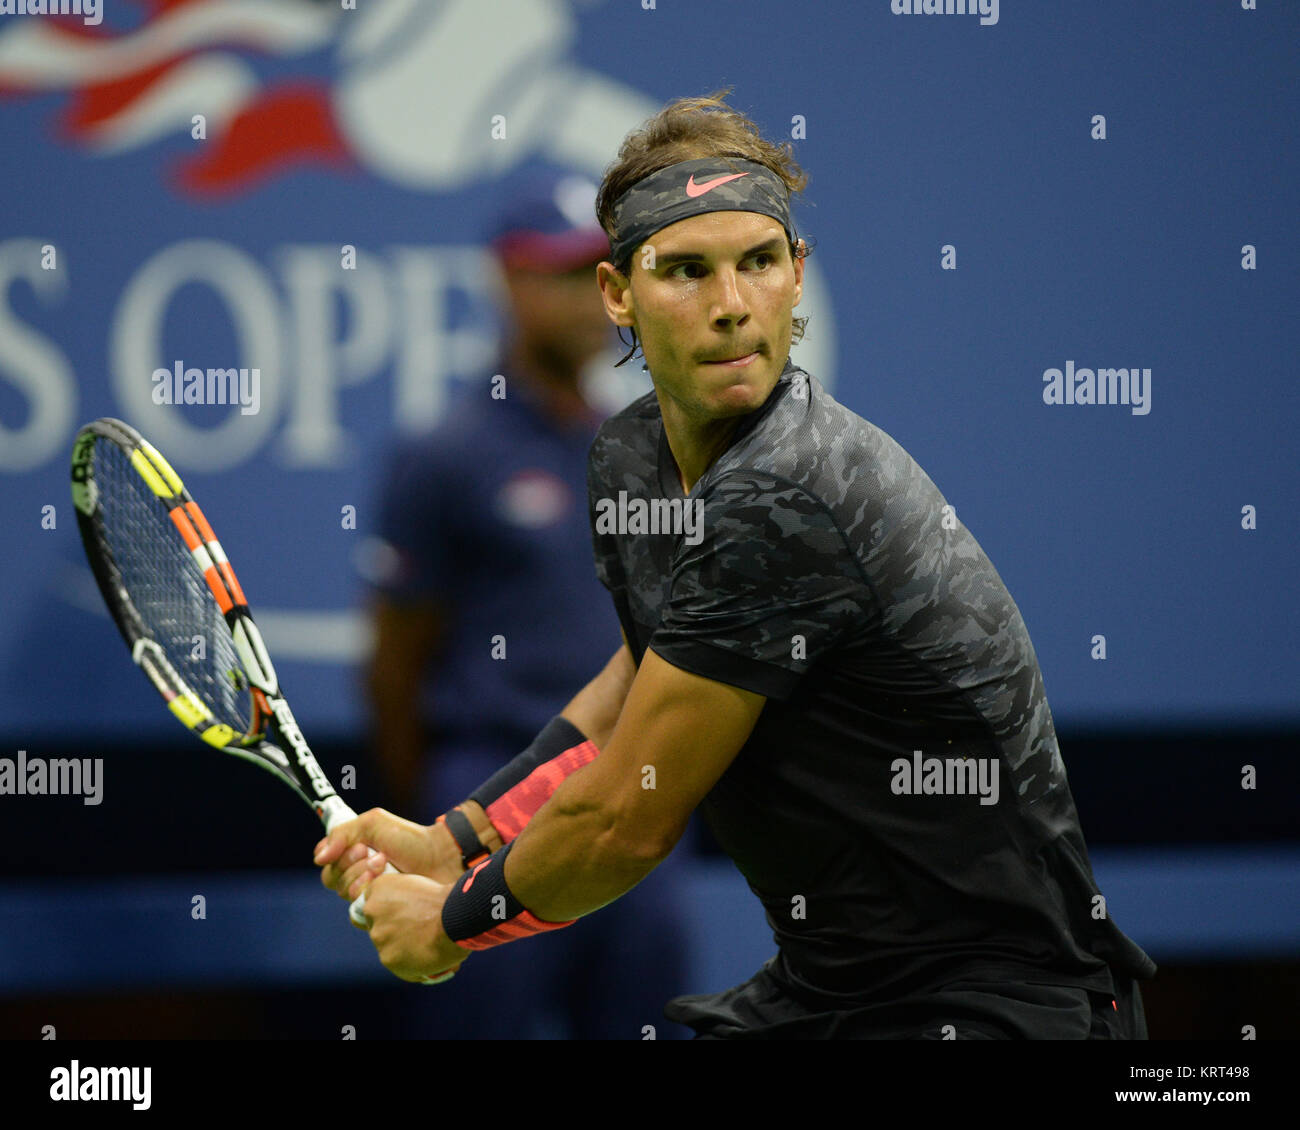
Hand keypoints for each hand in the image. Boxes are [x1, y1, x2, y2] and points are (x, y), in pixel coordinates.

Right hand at [314, 808, 462, 908]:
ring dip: (362, 877)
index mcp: (352, 853)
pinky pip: (356, 911)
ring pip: (343, 893)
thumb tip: (319, 858)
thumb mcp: (374, 823)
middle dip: (353, 864)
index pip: (325, 861)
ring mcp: (366, 893)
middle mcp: (355, 873)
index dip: (336, 855)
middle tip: (378, 855)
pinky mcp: (377, 910)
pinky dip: (367, 894)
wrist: (439, 859)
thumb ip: (342, 833)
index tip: (359, 845)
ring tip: (385, 866)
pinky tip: (386, 884)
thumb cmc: (410, 839)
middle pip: (332, 878)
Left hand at [357, 871, 469, 982]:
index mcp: (380, 887)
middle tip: (420, 931)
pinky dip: (412, 965)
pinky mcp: (388, 959)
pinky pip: (399, 965)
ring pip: (389, 946)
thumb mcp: (422, 886)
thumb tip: (410, 915)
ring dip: (404, 948)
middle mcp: (372, 911)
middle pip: (379, 925)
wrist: (457, 916)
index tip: (406, 915)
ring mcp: (379, 937)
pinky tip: (430, 959)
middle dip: (397, 930)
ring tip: (429, 946)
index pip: (375, 902)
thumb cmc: (449, 898)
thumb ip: (407, 899)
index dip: (391, 910)